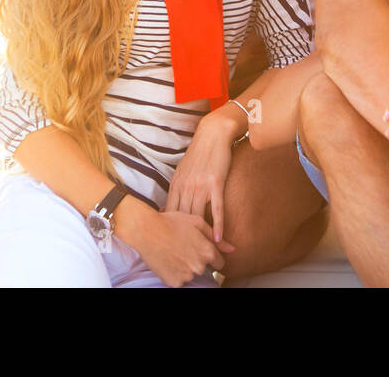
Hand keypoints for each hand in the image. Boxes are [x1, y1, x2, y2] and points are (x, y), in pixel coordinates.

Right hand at [125, 206, 233, 287]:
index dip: (210, 255)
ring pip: (191, 274)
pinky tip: (168, 260)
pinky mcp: (174, 282)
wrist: (147, 230)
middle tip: (183, 247)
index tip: (199, 249)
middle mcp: (200, 266)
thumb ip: (216, 237)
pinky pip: (179, 280)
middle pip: (204, 268)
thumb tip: (232, 248)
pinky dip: (174, 273)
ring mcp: (187, 276)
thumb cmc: (172, 222)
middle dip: (197, 260)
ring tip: (174, 252)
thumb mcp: (196, 222)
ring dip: (185, 267)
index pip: (219, 262)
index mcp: (208, 252)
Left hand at [165, 110, 240, 242]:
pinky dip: (217, 225)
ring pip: (198, 216)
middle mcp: (185, 186)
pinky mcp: (215, 183)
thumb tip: (170, 207)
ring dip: (201, 236)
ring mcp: (200, 185)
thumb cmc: (200, 152)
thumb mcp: (182, 170)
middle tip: (187, 254)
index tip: (170, 245)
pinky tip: (218, 238)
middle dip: (183, 238)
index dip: (170, 230)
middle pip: (183, 219)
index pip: (170, 213)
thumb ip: (177, 189)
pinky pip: (216, 209)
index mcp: (176, 184)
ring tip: (204, 252)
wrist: (213, 133)